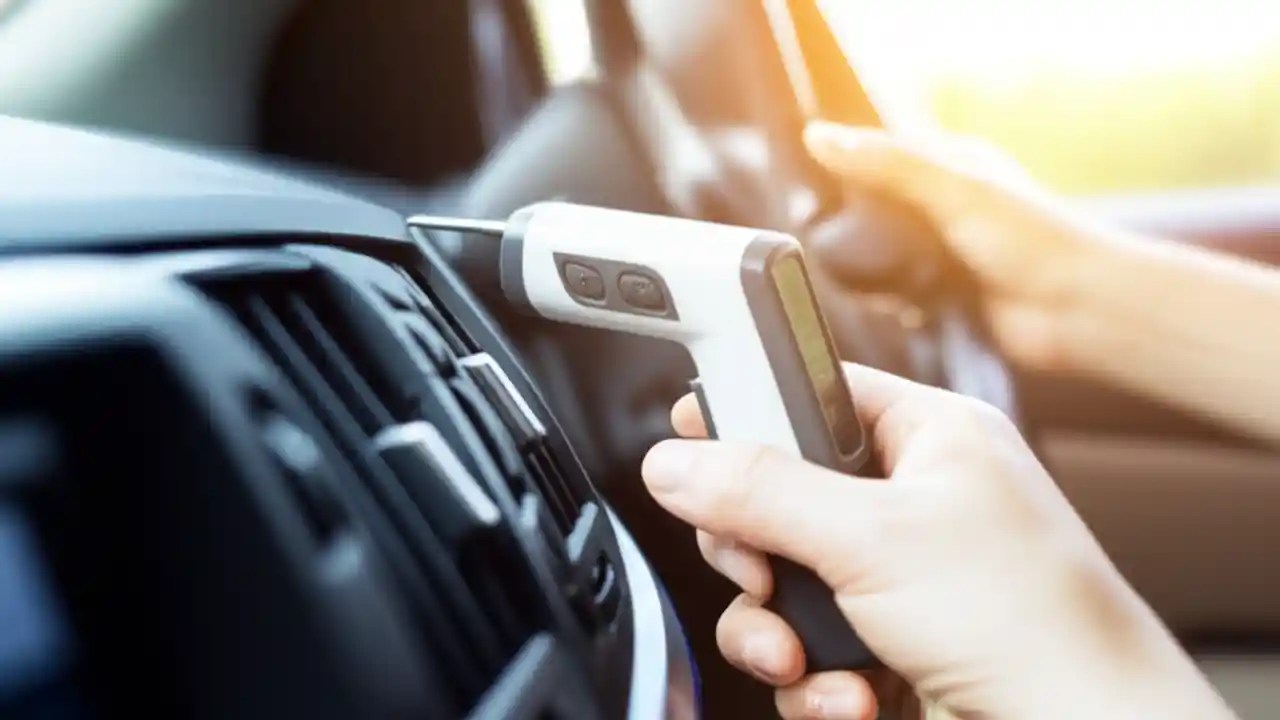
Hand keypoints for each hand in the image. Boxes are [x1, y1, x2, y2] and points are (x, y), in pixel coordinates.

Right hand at [641, 363, 1231, 718]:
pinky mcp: (887, 649)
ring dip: (775, 633)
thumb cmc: (1032, 623)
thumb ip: (762, 492)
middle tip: (757, 569)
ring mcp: (897, 581)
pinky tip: (847, 696)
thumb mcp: (876, 537)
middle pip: (777, 499)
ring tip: (799, 657)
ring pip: (782, 587)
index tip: (694, 431)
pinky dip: (813, 684)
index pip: (814, 393)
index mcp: (927, 439)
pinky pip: (808, 652)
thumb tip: (677, 461)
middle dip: (753, 552)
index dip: (749, 409)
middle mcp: (910, 504)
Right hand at [804, 122, 1119, 371]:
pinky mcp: (949, 295)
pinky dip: (888, 299)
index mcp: (955, 165)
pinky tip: (885, 303)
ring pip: (886, 251)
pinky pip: (900, 293)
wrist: (1078, 311)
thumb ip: (885, 164)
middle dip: (853, 218)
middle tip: (817, 228)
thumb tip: (819, 137)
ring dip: (870, 262)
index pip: (886, 150)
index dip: (848, 158)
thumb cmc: (1032, 242)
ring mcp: (949, 252)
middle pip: (881, 204)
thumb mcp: (951, 189)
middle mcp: (951, 205)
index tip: (809, 172)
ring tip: (845, 269)